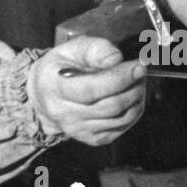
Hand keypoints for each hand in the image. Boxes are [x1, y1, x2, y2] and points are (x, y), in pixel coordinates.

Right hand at [30, 37, 144, 146]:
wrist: (45, 95)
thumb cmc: (62, 66)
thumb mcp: (74, 48)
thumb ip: (96, 49)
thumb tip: (116, 59)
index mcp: (54, 87)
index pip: (91, 89)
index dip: (120, 78)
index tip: (139, 66)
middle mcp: (64, 114)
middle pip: (110, 106)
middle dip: (133, 87)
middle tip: (140, 72)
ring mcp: (79, 130)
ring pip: (121, 118)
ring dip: (137, 98)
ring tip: (137, 82)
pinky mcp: (93, 139)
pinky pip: (122, 127)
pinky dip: (134, 111)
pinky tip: (131, 97)